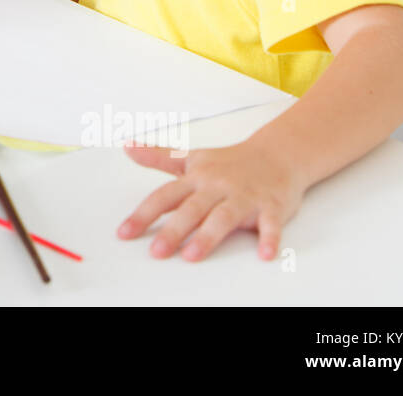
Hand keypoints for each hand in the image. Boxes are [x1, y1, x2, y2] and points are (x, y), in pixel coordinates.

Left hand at [117, 140, 306, 261]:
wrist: (278, 154)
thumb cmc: (230, 161)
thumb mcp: (192, 158)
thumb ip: (158, 157)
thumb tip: (127, 147)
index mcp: (197, 178)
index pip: (165, 196)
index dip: (143, 214)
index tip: (124, 233)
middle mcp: (218, 186)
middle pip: (192, 209)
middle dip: (173, 231)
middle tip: (156, 252)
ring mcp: (245, 196)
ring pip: (224, 217)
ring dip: (208, 236)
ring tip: (192, 256)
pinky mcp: (272, 206)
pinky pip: (271, 223)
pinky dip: (269, 238)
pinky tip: (264, 254)